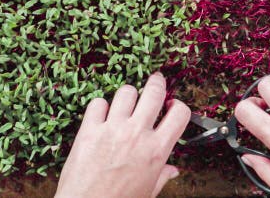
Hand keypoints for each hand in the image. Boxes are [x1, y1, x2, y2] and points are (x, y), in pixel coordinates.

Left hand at [56, 72, 189, 197]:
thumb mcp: (147, 192)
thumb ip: (161, 176)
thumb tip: (172, 171)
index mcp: (156, 150)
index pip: (180, 113)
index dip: (179, 106)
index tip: (173, 107)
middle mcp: (136, 134)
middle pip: (154, 92)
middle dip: (157, 83)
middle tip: (156, 82)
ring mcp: (112, 129)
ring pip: (126, 92)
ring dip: (129, 95)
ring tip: (127, 102)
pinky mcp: (89, 130)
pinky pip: (97, 103)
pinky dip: (101, 106)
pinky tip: (102, 115)